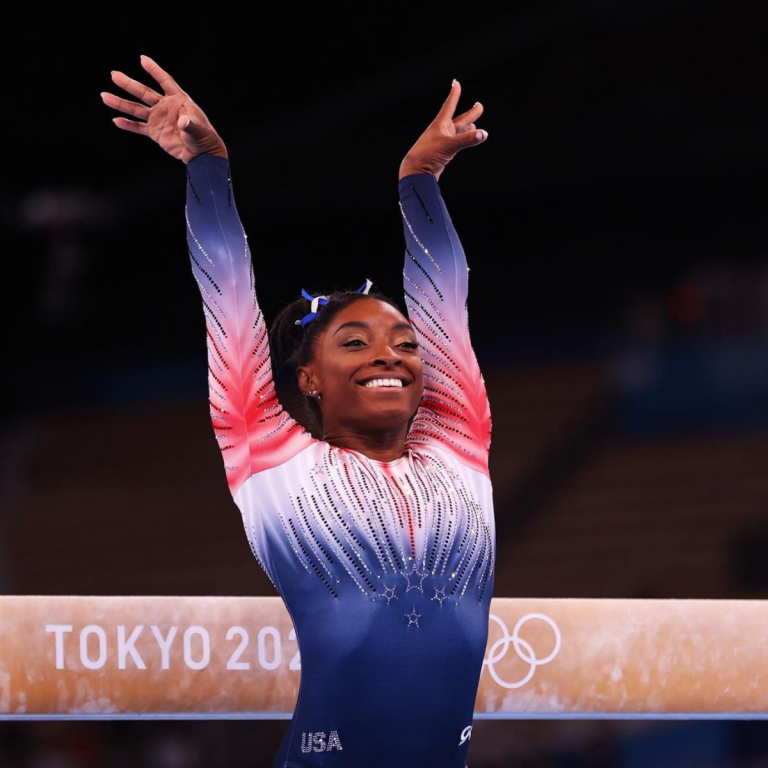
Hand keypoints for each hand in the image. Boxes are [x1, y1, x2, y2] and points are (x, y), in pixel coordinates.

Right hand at [101, 55, 227, 163]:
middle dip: (129, 84)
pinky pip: (138, 127)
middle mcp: (165, 107)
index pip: (165, 81)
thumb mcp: (199, 130)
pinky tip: (116, 120)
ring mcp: (158, 119)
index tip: (142, 59)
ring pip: (137, 109)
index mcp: (178, 100)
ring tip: (105, 96)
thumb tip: (183, 122)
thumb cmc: (204, 138)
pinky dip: (128, 125)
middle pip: (144, 93)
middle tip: (114, 74)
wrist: (201, 155)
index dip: (154, 70)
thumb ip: (190, 125)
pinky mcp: (155, 132)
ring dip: (121, 103)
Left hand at [399, 80, 486, 181]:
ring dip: (467, 128)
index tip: (456, 83)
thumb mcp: (449, 146)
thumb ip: (467, 140)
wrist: (416, 172)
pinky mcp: (443, 153)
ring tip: (474, 123)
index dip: (454, 94)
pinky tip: (468, 139)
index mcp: (440, 125)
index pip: (449, 105)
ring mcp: (443, 142)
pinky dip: (464, 139)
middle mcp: (442, 131)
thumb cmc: (428, 155)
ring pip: (458, 132)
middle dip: (470, 114)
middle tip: (479, 106)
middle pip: (459, 120)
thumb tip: (484, 134)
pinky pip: (457, 143)